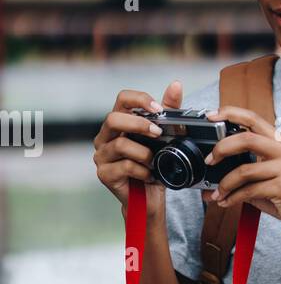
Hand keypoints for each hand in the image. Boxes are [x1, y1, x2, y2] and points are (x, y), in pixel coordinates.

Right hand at [93, 80, 184, 215]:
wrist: (149, 199)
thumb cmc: (154, 165)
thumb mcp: (165, 136)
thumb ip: (169, 111)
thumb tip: (176, 84)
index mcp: (119, 123)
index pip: (122, 99)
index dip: (139, 99)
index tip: (158, 109)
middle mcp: (105, 137)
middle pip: (113, 119)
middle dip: (139, 124)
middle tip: (158, 133)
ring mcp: (102, 155)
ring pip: (120, 145)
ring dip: (144, 153)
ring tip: (155, 161)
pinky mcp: (104, 174)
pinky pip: (124, 166)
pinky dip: (142, 170)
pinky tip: (150, 175)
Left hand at [204, 105, 280, 236]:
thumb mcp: (274, 175)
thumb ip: (250, 170)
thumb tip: (216, 175)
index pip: (254, 118)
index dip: (230, 113)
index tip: (211, 115)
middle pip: (246, 139)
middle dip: (221, 149)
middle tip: (210, 161)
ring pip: (244, 170)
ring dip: (225, 184)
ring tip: (218, 193)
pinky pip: (249, 191)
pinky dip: (233, 198)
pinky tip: (227, 202)